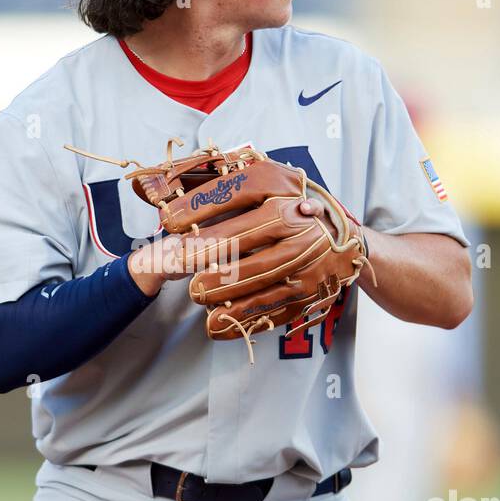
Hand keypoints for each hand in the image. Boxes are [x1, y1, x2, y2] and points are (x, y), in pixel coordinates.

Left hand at [128, 197, 327, 298]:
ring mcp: (309, 256)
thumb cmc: (289, 206)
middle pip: (250, 233)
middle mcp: (299, 218)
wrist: (345, 241)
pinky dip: (243, 317)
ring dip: (225, 287)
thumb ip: (212, 179)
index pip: (238, 189)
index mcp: (282, 185)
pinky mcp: (310, 289)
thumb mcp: (262, 183)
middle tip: (178, 260)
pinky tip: (216, 322)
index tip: (169, 217)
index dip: (201, 203)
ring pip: (262, 273)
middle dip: (209, 248)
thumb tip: (154, 183)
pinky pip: (274, 305)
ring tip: (196, 293)